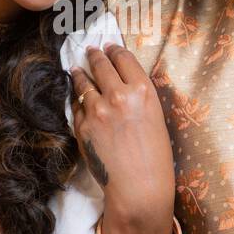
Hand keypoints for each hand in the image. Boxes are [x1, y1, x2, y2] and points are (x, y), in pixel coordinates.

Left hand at [71, 44, 174, 233]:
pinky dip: (78, 101)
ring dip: (80, 73)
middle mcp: (119, 95)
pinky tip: (77, 97)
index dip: (115, 50)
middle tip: (92, 50)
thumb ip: (139, 97)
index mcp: (143, 91)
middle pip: (102, 65)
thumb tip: (121, 82)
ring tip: (77, 68)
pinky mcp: (82, 126)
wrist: (139, 187)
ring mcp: (97, 110)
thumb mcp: (156, 117)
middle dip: (96, 55)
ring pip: (83, 83)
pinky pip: (77, 107)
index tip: (110, 46)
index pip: (124, 59)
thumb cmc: (156, 157)